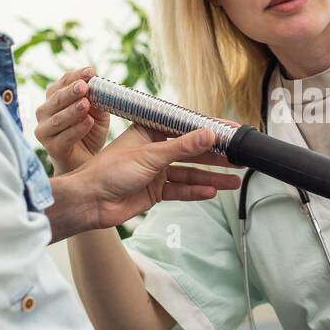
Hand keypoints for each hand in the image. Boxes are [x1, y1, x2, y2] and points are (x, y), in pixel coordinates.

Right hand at [36, 66, 112, 173]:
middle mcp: (45, 112)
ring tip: (86, 104)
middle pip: (56, 98)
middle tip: (84, 86)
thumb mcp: (98, 113)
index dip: (75, 76)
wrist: (86, 162)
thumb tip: (97, 84)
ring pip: (57, 118)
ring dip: (72, 110)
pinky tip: (88, 122)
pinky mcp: (51, 148)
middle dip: (71, 91)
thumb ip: (97, 100)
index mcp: (55, 99)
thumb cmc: (89, 133)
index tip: (90, 71)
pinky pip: (63, 138)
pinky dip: (76, 130)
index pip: (62, 83)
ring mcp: (44, 131)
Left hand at [66, 124, 241, 231]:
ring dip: (211, 177)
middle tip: (240, 158)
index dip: (210, 130)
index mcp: (150, 131)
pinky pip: (181, 190)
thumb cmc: (109, 171)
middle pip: (192, 151)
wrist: (89, 202)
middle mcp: (155, 150)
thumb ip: (183, 147)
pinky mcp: (155, 191)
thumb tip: (210, 135)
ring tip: (235, 180)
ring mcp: (156, 171)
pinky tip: (213, 192)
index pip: (186, 128)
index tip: (232, 132)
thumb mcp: (150, 156)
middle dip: (216, 156)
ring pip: (190, 173)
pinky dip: (196, 191)